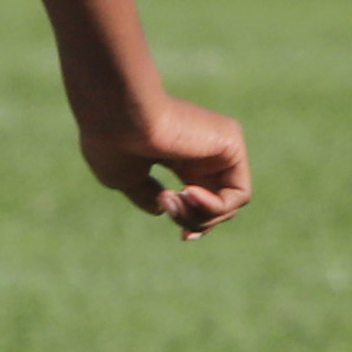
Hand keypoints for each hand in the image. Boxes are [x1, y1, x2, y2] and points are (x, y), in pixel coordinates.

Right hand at [75, 94, 249, 238]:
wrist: (118, 114)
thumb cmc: (112, 143)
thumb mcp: (124, 178)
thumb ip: (146, 194)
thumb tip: (163, 209)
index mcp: (176, 155)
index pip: (199, 195)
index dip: (194, 220)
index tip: (183, 237)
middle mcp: (200, 150)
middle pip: (216, 204)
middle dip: (194, 220)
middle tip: (166, 206)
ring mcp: (217, 145)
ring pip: (228, 204)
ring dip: (200, 216)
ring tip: (172, 200)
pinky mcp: (231, 141)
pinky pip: (239, 193)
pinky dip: (216, 206)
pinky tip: (188, 193)